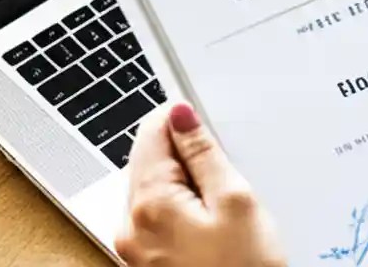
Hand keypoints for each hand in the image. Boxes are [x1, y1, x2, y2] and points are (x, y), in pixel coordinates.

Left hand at [117, 102, 285, 266]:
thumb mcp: (236, 201)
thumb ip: (204, 154)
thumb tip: (180, 115)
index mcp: (149, 203)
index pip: (151, 134)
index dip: (183, 122)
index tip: (208, 127)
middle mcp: (130, 225)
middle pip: (149, 161)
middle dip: (187, 158)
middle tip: (225, 181)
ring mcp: (134, 247)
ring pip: (154, 189)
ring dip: (186, 186)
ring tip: (222, 209)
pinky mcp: (145, 261)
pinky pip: (158, 218)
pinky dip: (183, 211)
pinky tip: (212, 229)